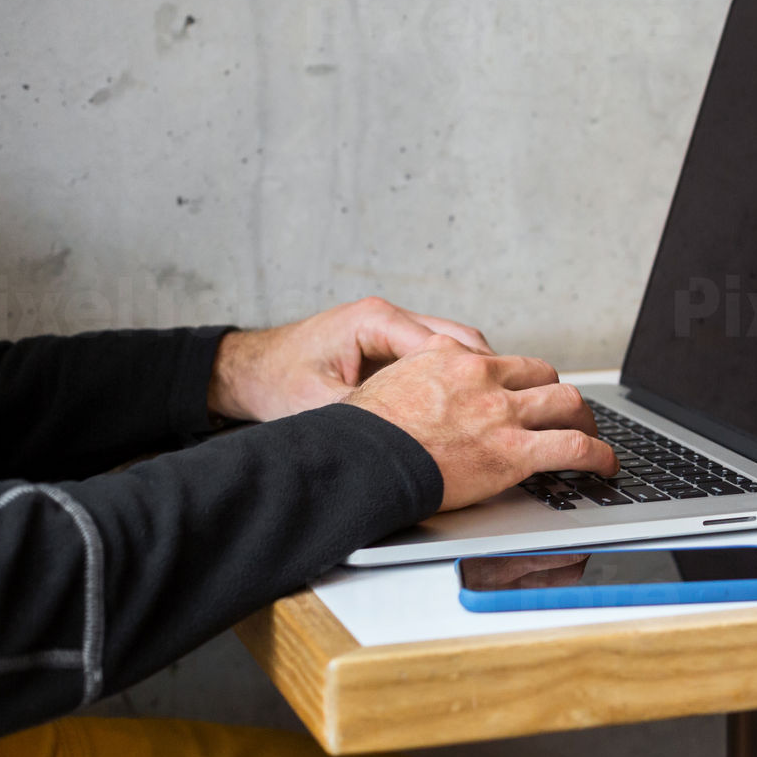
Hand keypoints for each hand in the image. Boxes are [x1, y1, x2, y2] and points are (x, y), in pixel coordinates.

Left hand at [208, 296, 493, 422]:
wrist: (247, 369)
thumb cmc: (276, 381)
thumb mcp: (319, 404)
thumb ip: (368, 415)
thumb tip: (408, 440)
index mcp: (375, 320)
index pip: (443, 345)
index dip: (473, 378)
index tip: (495, 406)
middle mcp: (390, 317)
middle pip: (462, 340)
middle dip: (489, 375)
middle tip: (508, 409)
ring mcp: (393, 328)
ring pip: (458, 346)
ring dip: (476, 376)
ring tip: (494, 410)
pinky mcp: (392, 343)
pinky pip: (440, 355)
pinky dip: (458, 378)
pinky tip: (466, 407)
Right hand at [343, 335, 616, 509]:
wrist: (357, 461)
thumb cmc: (361, 435)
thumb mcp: (386, 385)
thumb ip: (415, 381)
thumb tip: (416, 397)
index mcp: (450, 358)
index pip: (502, 360)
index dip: (520, 380)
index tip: (527, 393)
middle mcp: (482, 377)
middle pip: (543, 376)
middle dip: (559, 396)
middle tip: (567, 414)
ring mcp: (501, 413)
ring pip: (568, 403)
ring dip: (586, 420)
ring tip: (593, 436)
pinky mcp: (514, 451)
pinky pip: (575, 447)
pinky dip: (600, 455)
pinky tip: (606, 466)